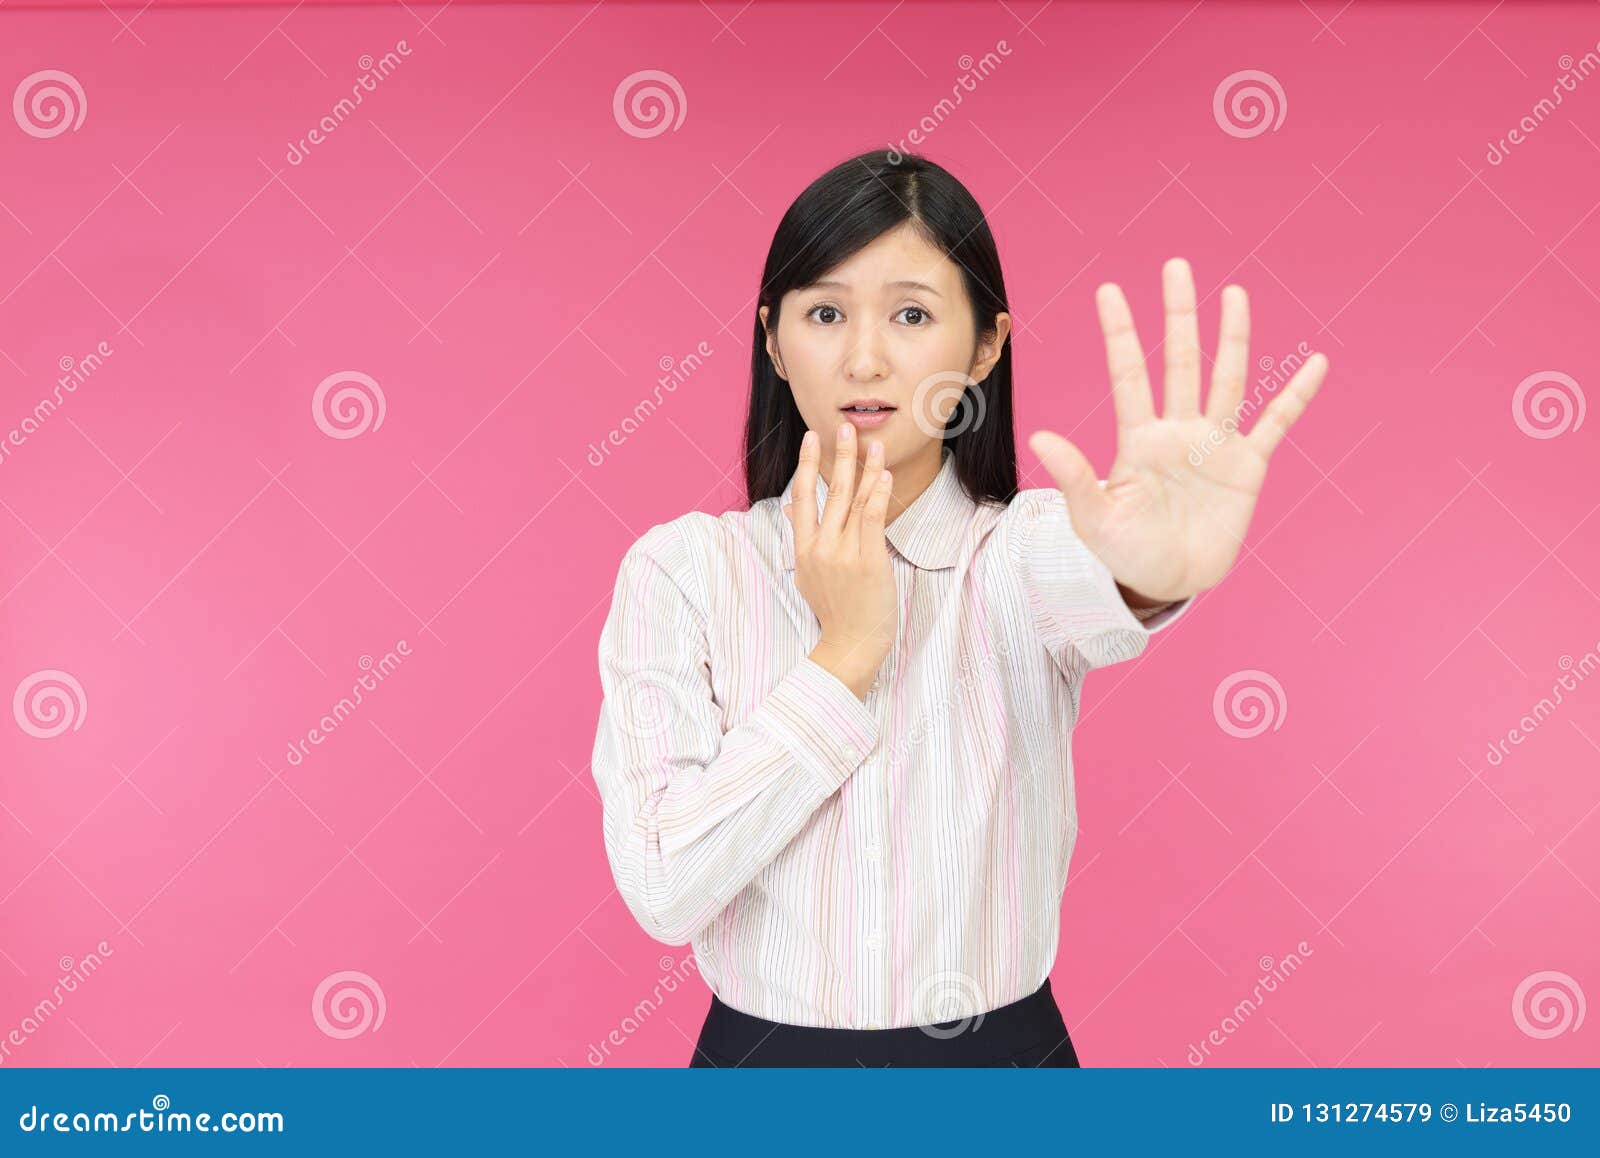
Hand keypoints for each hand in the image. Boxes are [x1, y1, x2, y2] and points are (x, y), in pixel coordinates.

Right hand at [785, 424, 896, 698]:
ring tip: (871, 443)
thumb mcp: (809, 576)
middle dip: (838, 456)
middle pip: (829, 491)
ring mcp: (843, 554)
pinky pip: (872, 519)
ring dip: (864, 468)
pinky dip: (877, 494)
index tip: (812, 438)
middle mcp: (820, 547)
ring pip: (853, 501)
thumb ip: (805, 540)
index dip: (808, 464)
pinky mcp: (868, 561)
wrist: (850, 645)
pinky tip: (883, 474)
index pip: (802, 497)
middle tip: (844, 427)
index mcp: (803, 549)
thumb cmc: (835, 612)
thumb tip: (793, 509)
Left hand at [1027, 257, 1329, 602]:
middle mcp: (1178, 431)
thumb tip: (1040, 433)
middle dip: (1178, 316)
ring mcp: (1214, 444)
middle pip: (1181, 361)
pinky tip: (1316, 363)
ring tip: (1235, 294)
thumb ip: (1075, 475)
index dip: (1121, 334)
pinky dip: (1296, 395)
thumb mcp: (1094, 517)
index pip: (1129, 375)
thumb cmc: (1125, 551)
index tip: (1109, 291)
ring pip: (1227, 379)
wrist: (1167, 581)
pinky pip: (1276, 424)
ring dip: (1233, 338)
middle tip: (1176, 266)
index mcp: (1139, 439)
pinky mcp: (1247, 466)